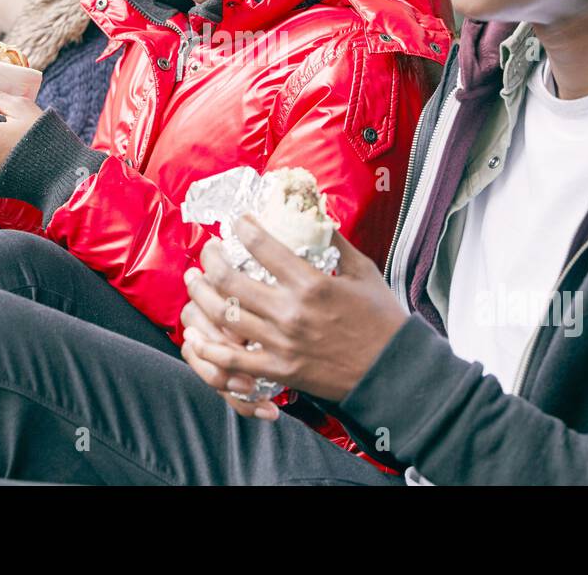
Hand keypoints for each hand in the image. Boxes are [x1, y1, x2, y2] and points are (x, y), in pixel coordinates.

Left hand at [180, 215, 408, 409]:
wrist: (392, 371)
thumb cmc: (381, 320)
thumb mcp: (363, 271)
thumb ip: (336, 242)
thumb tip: (315, 215)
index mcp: (312, 284)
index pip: (262, 247)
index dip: (242, 228)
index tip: (237, 221)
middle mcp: (291, 312)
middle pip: (230, 280)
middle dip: (211, 259)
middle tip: (208, 249)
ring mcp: (281, 343)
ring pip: (224, 315)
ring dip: (202, 294)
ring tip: (195, 280)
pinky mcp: (279, 369)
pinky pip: (233, 359)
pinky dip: (209, 347)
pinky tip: (196, 333)